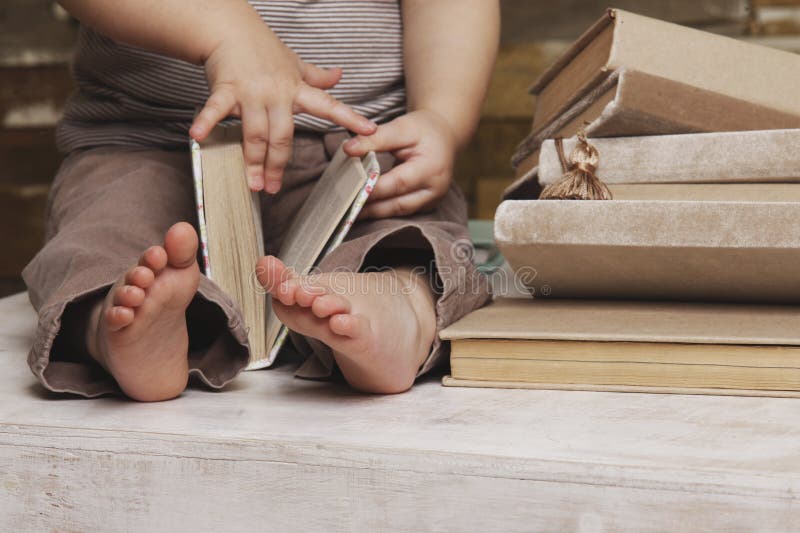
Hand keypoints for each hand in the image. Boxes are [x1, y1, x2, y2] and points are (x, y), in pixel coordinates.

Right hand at [189, 24, 376, 192]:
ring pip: (255, 133)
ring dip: (253, 161)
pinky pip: (217, 109)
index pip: (328, 106)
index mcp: (296, 90)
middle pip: (282, 136)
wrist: (230, 28)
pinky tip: (198, 138)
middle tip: (273, 189)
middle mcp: (277, 94)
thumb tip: (340, 76)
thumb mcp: (295, 63)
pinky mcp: (226, 88)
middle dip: (278, 165)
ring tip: (252, 185)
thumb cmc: (263, 49)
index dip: (349, 118)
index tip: (370, 130)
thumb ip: (317, 77)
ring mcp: (252, 92)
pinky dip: (206, 123)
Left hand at [343, 109, 456, 218]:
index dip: (373, 188)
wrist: (444, 137)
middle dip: (369, 206)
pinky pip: (401, 211)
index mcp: (432, 168)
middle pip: (397, 204)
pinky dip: (382, 210)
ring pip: (398, 212)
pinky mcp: (427, 206)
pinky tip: (364, 207)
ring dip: (373, 212)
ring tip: (349, 210)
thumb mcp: (401, 127)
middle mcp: (436, 189)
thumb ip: (375, 138)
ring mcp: (432, 200)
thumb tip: (348, 149)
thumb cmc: (423, 130)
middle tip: (343, 206)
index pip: (398, 183)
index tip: (348, 188)